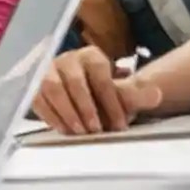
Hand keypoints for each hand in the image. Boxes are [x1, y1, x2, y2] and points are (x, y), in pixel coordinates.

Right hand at [31, 46, 162, 134]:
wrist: (80, 95)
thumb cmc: (100, 96)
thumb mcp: (122, 95)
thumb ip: (138, 95)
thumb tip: (156, 94)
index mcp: (91, 57)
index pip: (100, 76)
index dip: (110, 101)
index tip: (119, 125)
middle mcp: (67, 59)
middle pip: (74, 81)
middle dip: (86, 107)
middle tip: (96, 130)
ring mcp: (47, 71)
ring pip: (51, 87)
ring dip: (66, 111)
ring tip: (79, 132)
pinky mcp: (33, 86)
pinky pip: (37, 98)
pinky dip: (50, 116)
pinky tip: (63, 130)